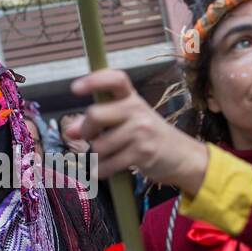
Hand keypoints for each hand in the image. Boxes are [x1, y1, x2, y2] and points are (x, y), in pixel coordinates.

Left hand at [68, 69, 209, 193]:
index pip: (115, 79)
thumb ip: (100, 121)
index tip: (75, 89)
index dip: (94, 80)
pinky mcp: (142, 153)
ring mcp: (141, 132)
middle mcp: (137, 110)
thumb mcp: (127, 120)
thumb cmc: (147, 135)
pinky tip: (105, 169)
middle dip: (85, 131)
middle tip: (87, 137)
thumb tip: (71, 130)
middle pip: (96, 115)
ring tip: (107, 156)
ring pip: (99, 145)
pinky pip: (108, 164)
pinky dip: (101, 171)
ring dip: (96, 156)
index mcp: (132, 98)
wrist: (181, 155)